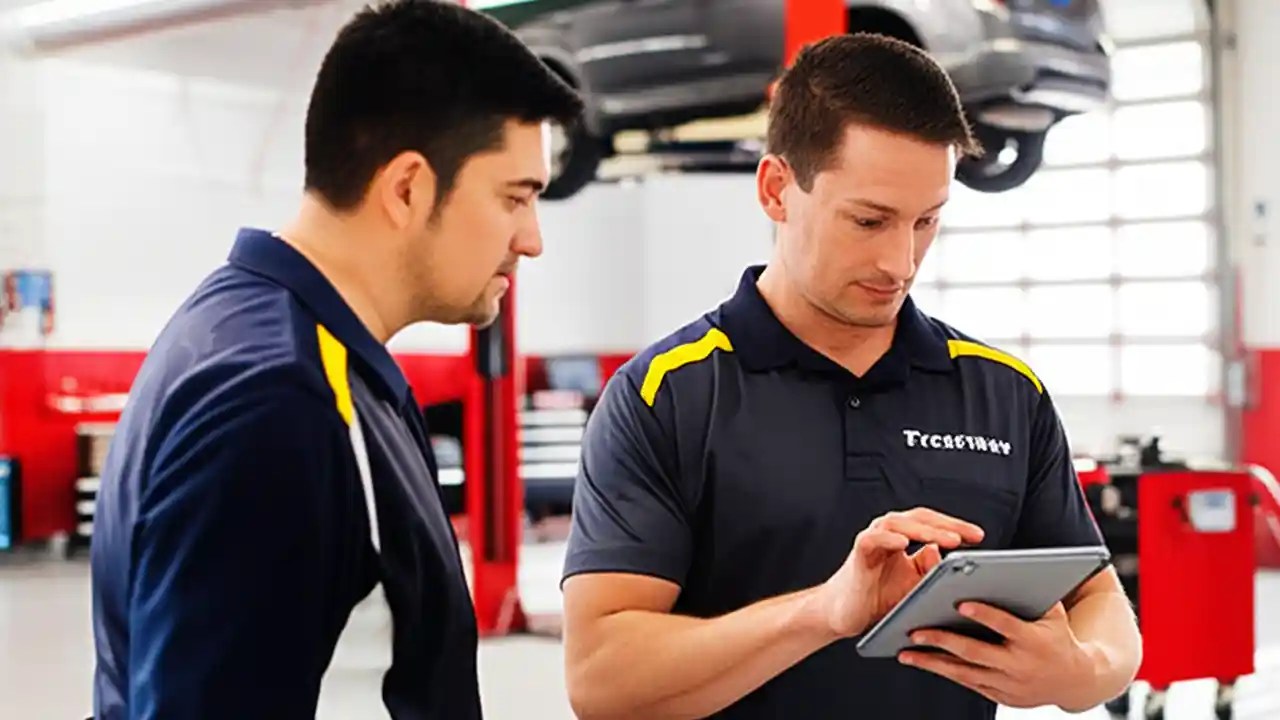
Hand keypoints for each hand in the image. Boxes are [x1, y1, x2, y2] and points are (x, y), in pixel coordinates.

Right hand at [817, 508, 984, 637]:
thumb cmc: (878, 598)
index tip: (979, 537)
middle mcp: (888, 534)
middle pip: (918, 518)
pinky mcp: (858, 553)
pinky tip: (904, 544)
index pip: (931, 523)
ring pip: (897, 523)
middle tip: (970, 536)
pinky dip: (888, 539)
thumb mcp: (915, 586)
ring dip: (923, 530)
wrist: (845, 614)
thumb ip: (930, 571)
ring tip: (947, 539)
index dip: (954, 526)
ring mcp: (873, 541)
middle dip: (946, 525)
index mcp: (903, 538)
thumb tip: (943, 553)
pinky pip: (872, 539)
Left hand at [897, 602, 1094, 709]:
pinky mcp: (1000, 696)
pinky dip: (944, 672)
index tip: (960, 602)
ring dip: (933, 662)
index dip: (984, 614)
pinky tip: (923, 661)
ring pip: (964, 673)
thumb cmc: (1058, 636)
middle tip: (915, 629)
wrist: (1075, 681)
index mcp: (1033, 641)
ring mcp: (1008, 685)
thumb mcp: (1053, 613)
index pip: (1005, 626)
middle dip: (942, 640)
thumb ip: (1030, 591)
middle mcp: (1019, 666)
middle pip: (975, 652)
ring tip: (906, 651)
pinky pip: (967, 683)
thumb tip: (1005, 564)